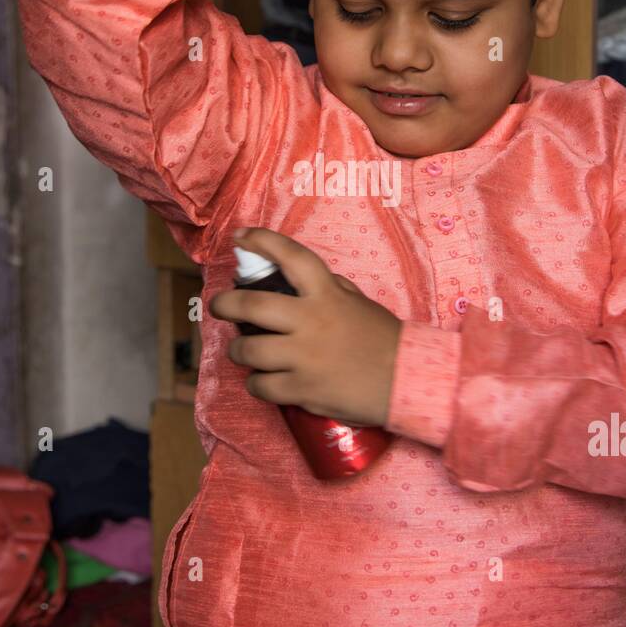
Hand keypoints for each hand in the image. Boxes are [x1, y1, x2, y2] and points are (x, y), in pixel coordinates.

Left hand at [208, 227, 402, 427]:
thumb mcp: (358, 302)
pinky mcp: (302, 390)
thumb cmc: (384, 339)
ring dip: (239, 351)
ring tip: (243, 351)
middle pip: (251, 305)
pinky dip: (257, 384)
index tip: (240, 237)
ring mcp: (304, 357)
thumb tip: (297, 279)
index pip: (290, 256)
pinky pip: (261, 386)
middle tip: (219, 306)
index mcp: (326, 294)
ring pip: (249, 350)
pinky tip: (263, 381)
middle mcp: (310, 321)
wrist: (406, 380)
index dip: (260, 241)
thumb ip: (330, 288)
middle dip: (225, 304)